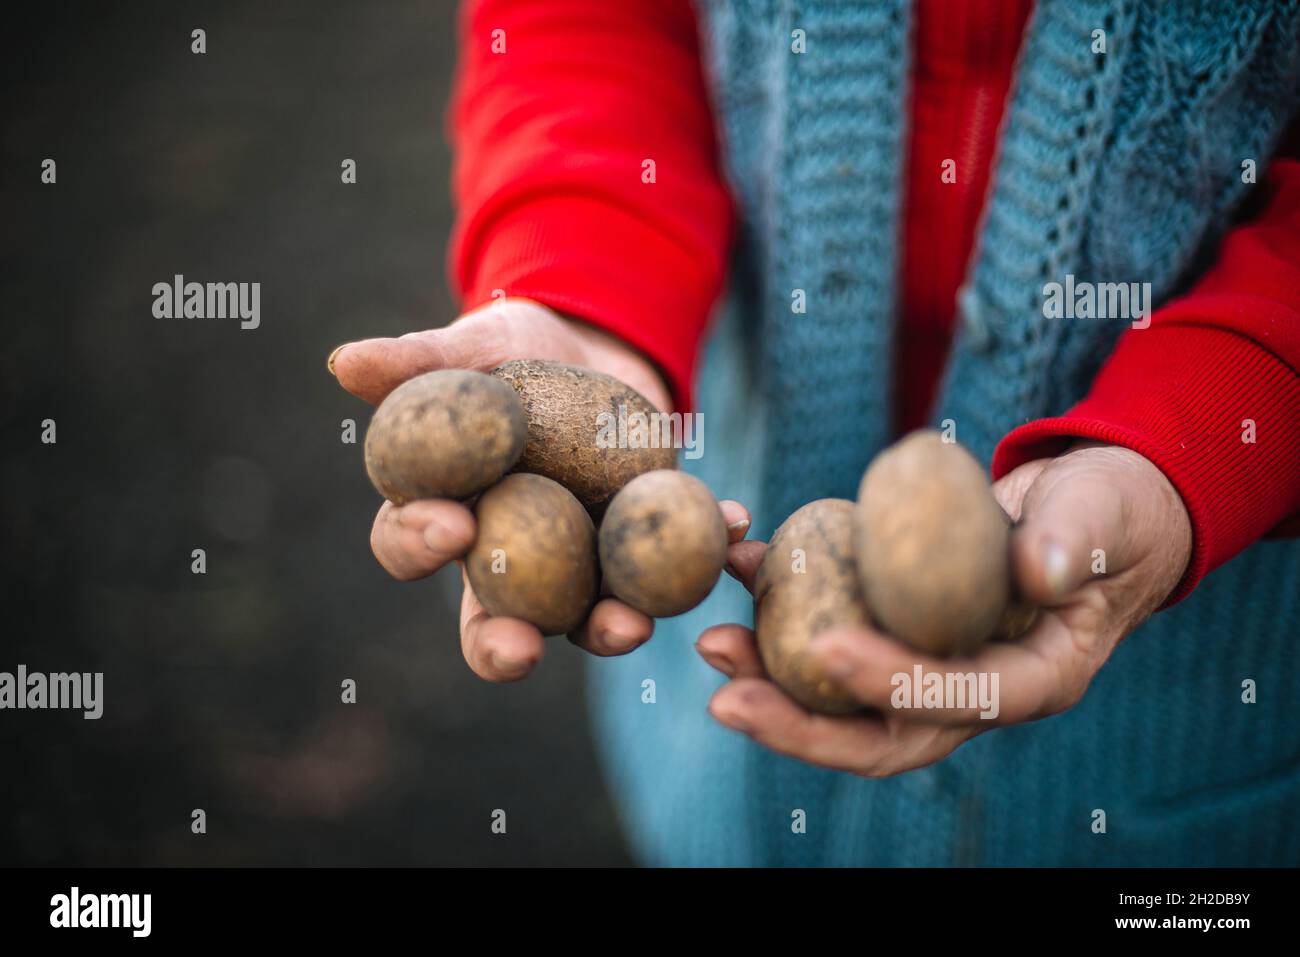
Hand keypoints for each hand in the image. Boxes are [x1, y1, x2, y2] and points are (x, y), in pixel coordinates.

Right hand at [330, 297, 749, 680]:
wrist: (591, 348)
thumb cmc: (510, 352)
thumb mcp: (473, 348)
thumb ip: (418, 362)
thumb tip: (342, 362)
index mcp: (446, 510)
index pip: (409, 541)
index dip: (419, 542)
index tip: (448, 525)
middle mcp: (506, 556)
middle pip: (490, 618)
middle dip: (502, 643)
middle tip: (522, 648)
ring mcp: (577, 561)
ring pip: (583, 615)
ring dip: (607, 627)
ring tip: (632, 625)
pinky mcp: (640, 547)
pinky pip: (669, 564)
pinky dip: (704, 545)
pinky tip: (734, 520)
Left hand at [696, 442, 1192, 775]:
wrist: (1086, 508)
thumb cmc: (1103, 511)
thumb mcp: (1100, 516)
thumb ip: (1074, 541)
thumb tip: (1041, 570)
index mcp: (1036, 678)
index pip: (963, 700)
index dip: (894, 684)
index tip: (826, 646)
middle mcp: (976, 690)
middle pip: (884, 736)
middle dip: (802, 727)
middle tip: (727, 699)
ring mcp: (933, 670)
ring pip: (846, 704)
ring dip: (772, 683)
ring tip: (712, 644)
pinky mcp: (899, 635)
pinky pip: (836, 639)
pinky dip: (784, 613)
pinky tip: (743, 571)